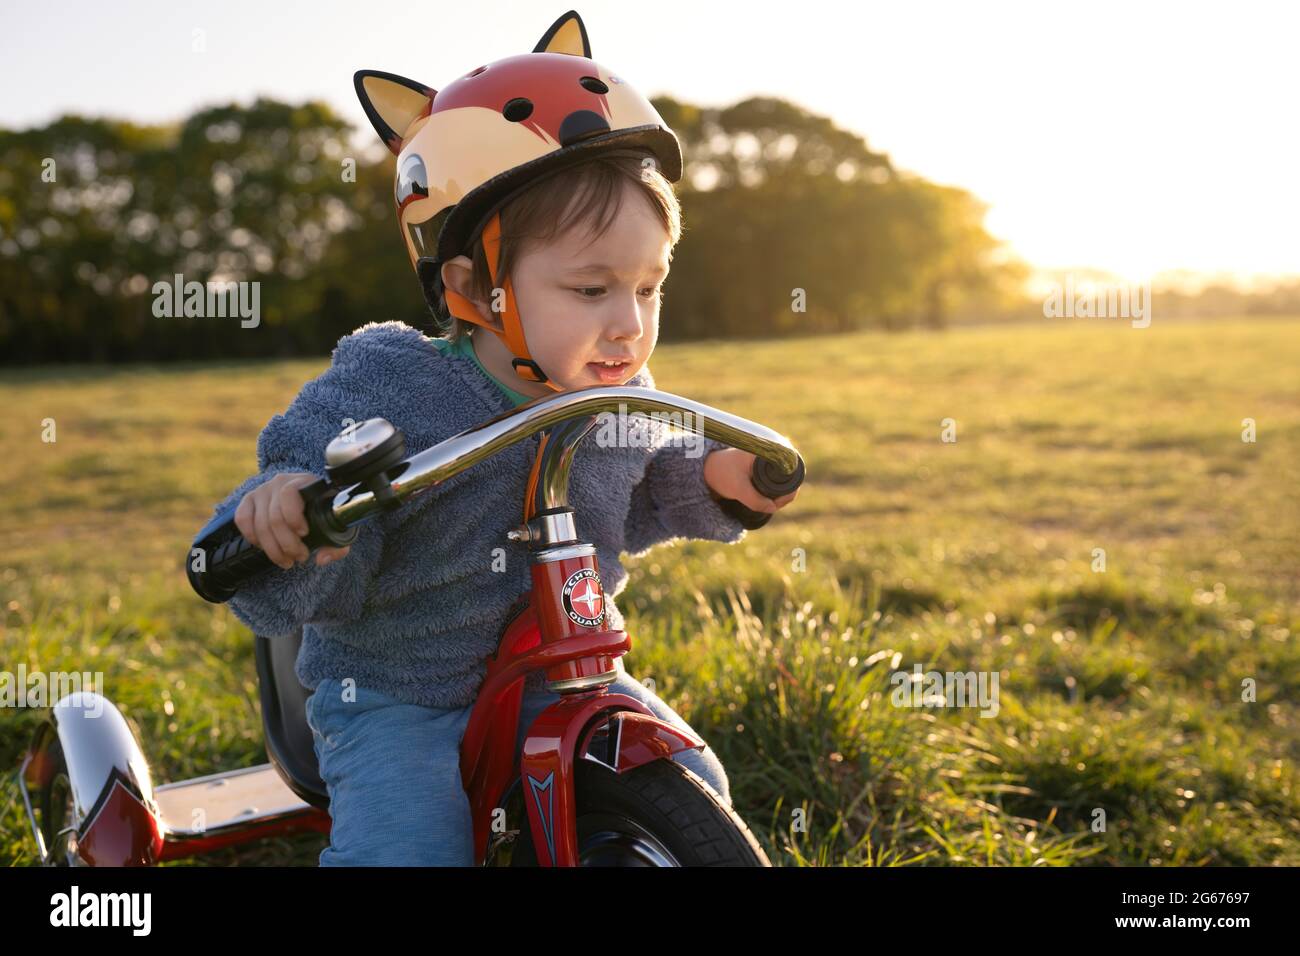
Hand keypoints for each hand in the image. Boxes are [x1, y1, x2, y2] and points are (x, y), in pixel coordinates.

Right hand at [234, 472, 351, 569]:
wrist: (306, 500)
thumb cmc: (322, 514)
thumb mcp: (335, 527)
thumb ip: (336, 545)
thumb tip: (321, 559)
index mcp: (304, 482)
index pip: (289, 494)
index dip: (293, 517)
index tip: (304, 534)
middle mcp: (280, 482)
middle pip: (274, 517)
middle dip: (287, 544)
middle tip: (300, 557)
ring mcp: (262, 490)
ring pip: (259, 524)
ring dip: (273, 549)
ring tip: (287, 561)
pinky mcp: (248, 500)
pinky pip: (242, 520)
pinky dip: (253, 538)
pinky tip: (266, 547)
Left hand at [702, 449, 798, 514]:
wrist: (707, 469)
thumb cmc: (721, 473)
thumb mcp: (738, 489)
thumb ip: (755, 500)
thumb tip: (772, 508)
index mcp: (767, 451)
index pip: (789, 474)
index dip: (788, 492)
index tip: (775, 504)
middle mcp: (771, 453)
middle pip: (789, 479)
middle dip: (783, 495)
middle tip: (770, 507)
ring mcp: (768, 460)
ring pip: (783, 482)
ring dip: (779, 494)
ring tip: (769, 505)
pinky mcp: (764, 467)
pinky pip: (777, 481)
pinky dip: (775, 491)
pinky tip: (769, 500)